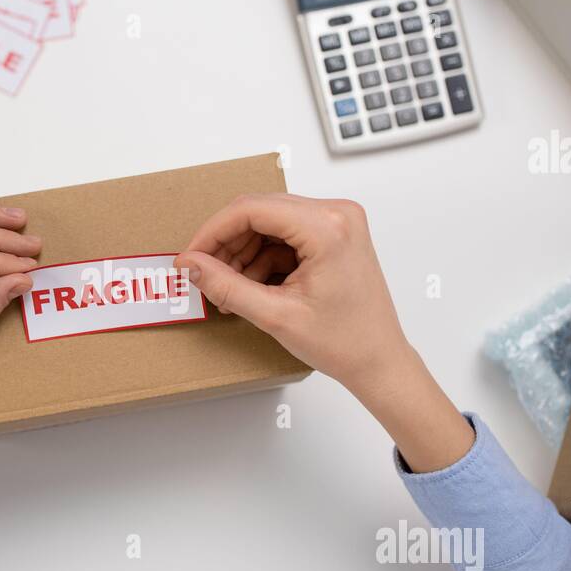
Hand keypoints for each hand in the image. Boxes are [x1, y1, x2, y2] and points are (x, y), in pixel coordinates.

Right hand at [174, 193, 472, 471]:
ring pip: (269, 223)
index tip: (191, 256)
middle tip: (204, 274)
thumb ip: (226, 286)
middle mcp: (336, 214)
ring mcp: (338, 222)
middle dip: (226, 244)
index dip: (213, 232)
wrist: (379, 361)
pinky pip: (285, 235)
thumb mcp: (275, 315)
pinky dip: (262, 258)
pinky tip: (251, 286)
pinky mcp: (335, 234)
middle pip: (259, 212)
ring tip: (230, 289)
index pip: (252, 209)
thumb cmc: (345, 342)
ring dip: (243, 253)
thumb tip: (191, 264)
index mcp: (328, 227)